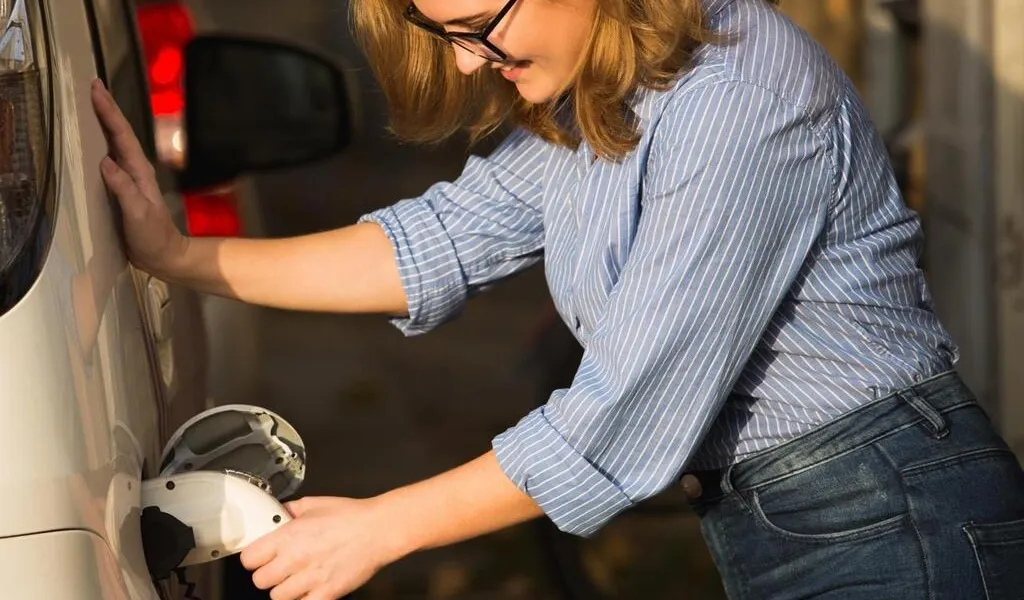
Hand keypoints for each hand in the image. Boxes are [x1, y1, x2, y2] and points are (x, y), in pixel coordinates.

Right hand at [90, 79, 188, 275]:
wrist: (167, 256)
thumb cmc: (154, 236)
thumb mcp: (138, 213)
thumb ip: (124, 189)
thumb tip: (105, 162)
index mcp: (139, 172)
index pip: (122, 136)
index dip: (109, 113)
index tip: (97, 90)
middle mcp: (136, 171)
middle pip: (120, 134)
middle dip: (107, 110)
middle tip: (93, 86)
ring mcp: (131, 179)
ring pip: (116, 144)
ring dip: (106, 124)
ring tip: (93, 105)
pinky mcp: (125, 190)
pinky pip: (112, 160)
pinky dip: (103, 145)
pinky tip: (95, 143)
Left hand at [240, 496, 406, 599]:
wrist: (378, 530)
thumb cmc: (350, 516)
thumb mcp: (314, 503)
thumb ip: (290, 510)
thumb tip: (277, 514)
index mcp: (288, 536)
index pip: (249, 558)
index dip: (254, 558)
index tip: (261, 557)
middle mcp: (294, 559)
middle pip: (260, 581)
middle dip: (269, 574)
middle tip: (281, 568)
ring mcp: (310, 579)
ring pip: (277, 597)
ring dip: (285, 589)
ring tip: (297, 580)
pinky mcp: (326, 594)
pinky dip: (304, 599)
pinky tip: (311, 589)